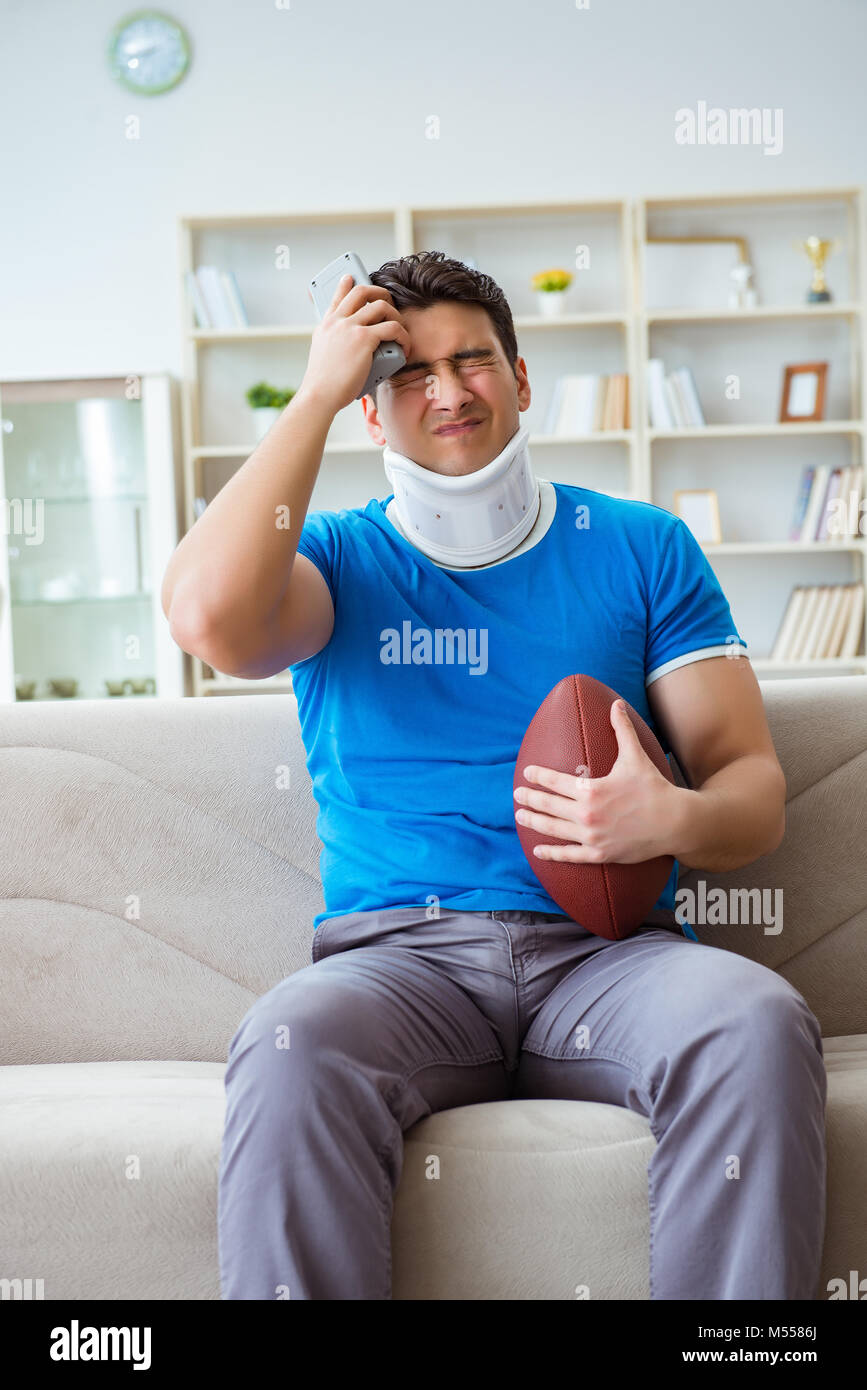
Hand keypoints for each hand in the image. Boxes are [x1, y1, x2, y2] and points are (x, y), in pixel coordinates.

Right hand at [301, 274, 411, 413]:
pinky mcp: (364, 339)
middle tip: (390, 305)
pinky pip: (392, 328)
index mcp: (326, 325)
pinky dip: (403, 336)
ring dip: (396, 316)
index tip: (350, 277)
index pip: (336, 296)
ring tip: (401, 332)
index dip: (345, 284)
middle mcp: (337, 321)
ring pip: (381, 306)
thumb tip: (350, 346)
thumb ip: (333, 344)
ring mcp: (350, 327)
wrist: (319, 395)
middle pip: (362, 291)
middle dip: (381, 293)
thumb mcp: (322, 356)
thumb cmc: (323, 384)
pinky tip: (405, 347)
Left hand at [513, 698, 681, 863]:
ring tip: (521, 816)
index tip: (527, 773)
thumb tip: (615, 704)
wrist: (674, 822)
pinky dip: (551, 854)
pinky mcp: (599, 853)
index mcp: (591, 790)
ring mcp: (591, 836)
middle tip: (517, 795)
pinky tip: (537, 850)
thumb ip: (622, 730)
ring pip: (553, 829)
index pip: (555, 781)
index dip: (538, 776)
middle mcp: (587, 814)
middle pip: (548, 805)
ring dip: (534, 822)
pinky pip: (569, 855)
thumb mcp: (635, 757)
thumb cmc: (654, 788)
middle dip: (529, 799)